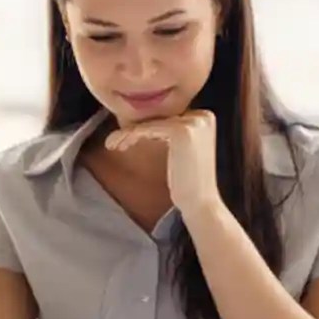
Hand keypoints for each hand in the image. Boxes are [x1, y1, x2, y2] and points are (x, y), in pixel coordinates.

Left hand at [105, 109, 220, 215]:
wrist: (199, 202)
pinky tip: (119, 146)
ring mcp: (193, 122)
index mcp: (204, 117)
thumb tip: (144, 122)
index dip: (144, 126)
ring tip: (113, 144)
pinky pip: (147, 128)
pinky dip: (130, 136)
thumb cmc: (187, 181)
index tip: (126, 138)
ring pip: (149, 122)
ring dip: (127, 133)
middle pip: (158, 117)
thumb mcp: (182, 150)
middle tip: (115, 142)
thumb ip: (171, 132)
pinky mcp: (181, 130)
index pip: (166, 116)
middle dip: (134, 129)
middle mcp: (202, 115)